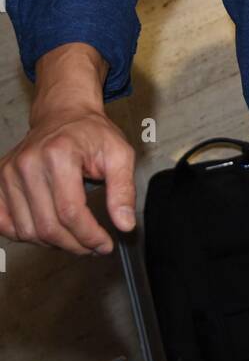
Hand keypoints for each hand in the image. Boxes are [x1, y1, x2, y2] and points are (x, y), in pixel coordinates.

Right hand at [0, 107, 135, 255]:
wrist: (64, 114)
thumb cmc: (90, 132)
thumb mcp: (119, 154)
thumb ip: (123, 189)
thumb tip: (125, 223)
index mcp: (58, 154)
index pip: (70, 213)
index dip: (89, 236)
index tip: (104, 244)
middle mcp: (29, 163)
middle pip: (48, 227)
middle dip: (75, 245)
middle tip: (92, 246)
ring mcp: (9, 173)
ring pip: (27, 231)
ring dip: (53, 243)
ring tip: (74, 236)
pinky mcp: (0, 181)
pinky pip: (4, 223)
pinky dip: (25, 235)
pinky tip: (45, 231)